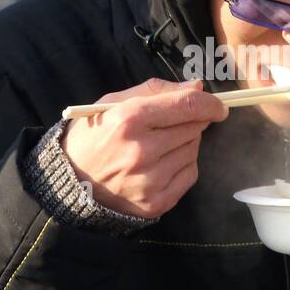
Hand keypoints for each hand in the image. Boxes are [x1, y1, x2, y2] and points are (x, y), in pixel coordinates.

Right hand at [63, 78, 227, 218]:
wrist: (70, 183)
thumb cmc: (93, 136)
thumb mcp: (113, 102)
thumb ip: (156, 90)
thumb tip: (197, 88)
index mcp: (129, 119)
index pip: (187, 106)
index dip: (210, 104)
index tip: (219, 105)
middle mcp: (141, 151)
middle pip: (194, 128)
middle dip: (191, 122)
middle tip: (172, 123)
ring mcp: (150, 180)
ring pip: (193, 151)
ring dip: (185, 143)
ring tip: (160, 145)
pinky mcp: (156, 202)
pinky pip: (190, 174)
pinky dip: (183, 165)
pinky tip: (161, 163)